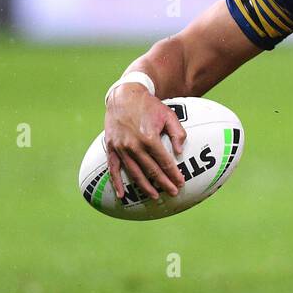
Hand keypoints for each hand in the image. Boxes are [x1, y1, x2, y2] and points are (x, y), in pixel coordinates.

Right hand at [102, 84, 187, 200]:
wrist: (124, 95)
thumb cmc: (149, 106)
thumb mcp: (168, 115)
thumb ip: (177, 133)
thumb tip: (180, 152)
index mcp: (149, 138)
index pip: (164, 161)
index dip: (173, 174)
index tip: (181, 183)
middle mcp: (134, 145)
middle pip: (151, 170)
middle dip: (163, 183)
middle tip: (173, 193)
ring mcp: (121, 148)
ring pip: (134, 173)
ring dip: (145, 186)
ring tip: (154, 196)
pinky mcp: (111, 147)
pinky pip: (113, 169)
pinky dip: (117, 183)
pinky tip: (122, 195)